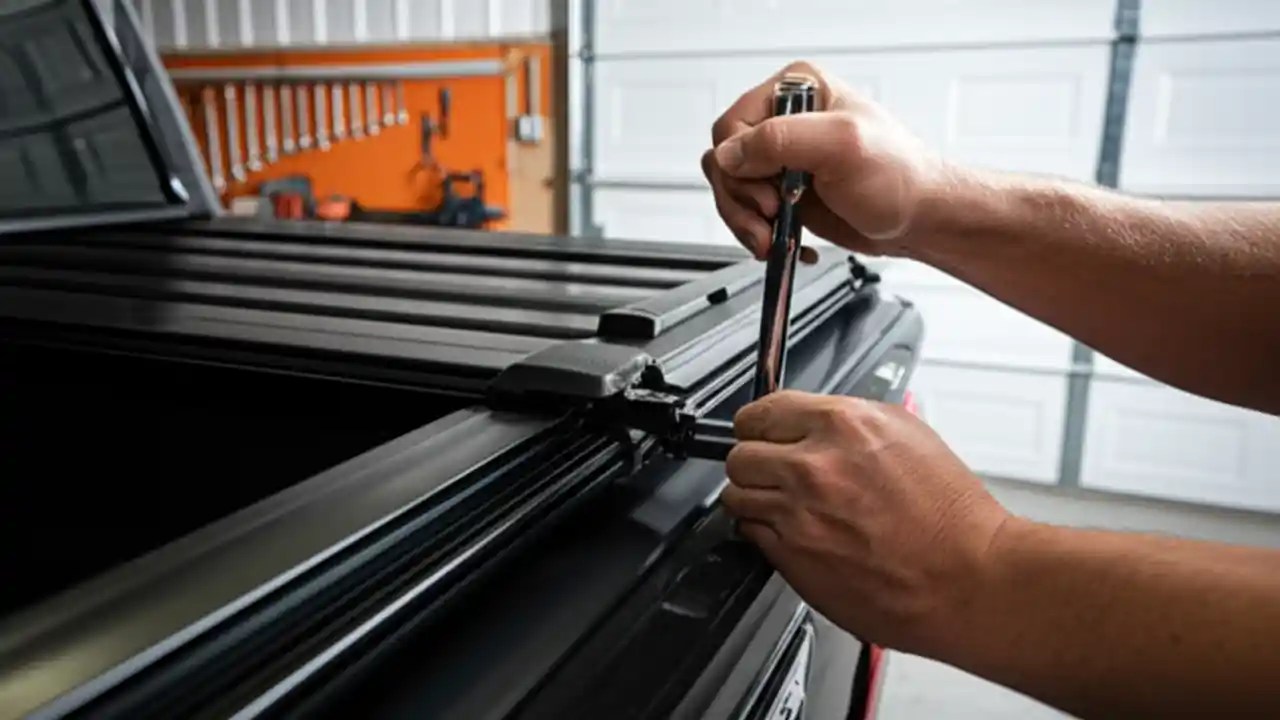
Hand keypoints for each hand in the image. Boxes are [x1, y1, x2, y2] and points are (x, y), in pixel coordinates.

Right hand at [702, 61, 945, 259]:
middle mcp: (784, 121)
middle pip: (725, 160)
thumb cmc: (899, 177)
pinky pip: (747, 212)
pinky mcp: (784, 192)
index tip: (771, 193)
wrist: (919, 219)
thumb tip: (728, 154)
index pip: (732, 125)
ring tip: (773, 239)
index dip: (740, 165)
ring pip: (731, 190)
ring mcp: (783, 159)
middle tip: (771, 218)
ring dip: (746, 222)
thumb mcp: (841, 145)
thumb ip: (779, 140)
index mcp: (795, 91)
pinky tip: (787, 241)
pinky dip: (759, 233)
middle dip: (741, 199)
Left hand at [722, 390, 1012, 654]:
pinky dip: (766, 532)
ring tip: (790, 505)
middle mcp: (813, 466)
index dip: (759, 424)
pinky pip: (752, 533)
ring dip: (756, 498)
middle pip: (739, 454)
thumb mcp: (906, 433)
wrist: (967, 577)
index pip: (760, 412)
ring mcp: (797, 514)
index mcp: (842, 425)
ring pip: (737, 495)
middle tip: (776, 472)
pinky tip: (799, 533)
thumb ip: (846, 421)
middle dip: (755, 462)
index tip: (762, 432)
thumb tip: (808, 419)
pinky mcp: (791, 556)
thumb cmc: (950, 515)